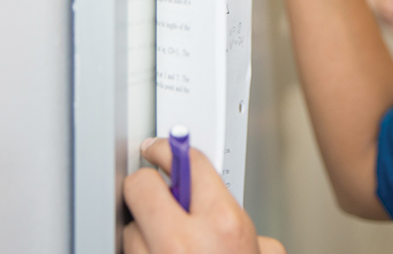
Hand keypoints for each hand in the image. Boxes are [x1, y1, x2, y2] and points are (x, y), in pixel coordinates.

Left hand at [123, 137, 285, 253]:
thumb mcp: (265, 253)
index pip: (186, 163)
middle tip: (155, 190)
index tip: (164, 148)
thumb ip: (248, 231)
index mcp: (221, 224)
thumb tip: (231, 214)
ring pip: (127, 229)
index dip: (171, 151)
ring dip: (141, 233)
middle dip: (146, 186)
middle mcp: (182, 242)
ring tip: (162, 245)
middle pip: (141, 186)